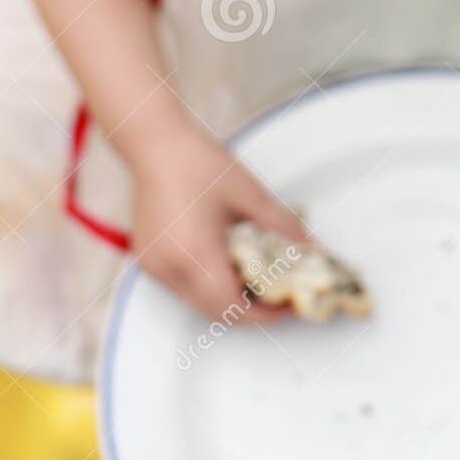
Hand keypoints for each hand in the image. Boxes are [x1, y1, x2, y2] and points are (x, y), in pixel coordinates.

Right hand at [130, 120, 314, 323]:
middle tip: (277, 294)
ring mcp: (155, 266)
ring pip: (197, 303)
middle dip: (249, 310)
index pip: (233, 308)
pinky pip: (182, 288)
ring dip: (227, 298)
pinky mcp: (148, 260)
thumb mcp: (248, 194)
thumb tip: (311, 249)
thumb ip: (282, 227)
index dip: (264, 314)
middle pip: (215, 312)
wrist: (155, 145)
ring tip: (255, 278)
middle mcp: (170, 268)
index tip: (287, 305)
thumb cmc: (198, 164)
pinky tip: (225, 264)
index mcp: (195, 254)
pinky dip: (206, 285)